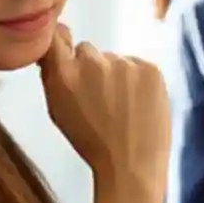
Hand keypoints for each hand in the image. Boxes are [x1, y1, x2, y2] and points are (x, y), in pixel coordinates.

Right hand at [38, 24, 170, 192]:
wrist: (131, 164)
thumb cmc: (92, 143)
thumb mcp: (58, 110)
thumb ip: (54, 77)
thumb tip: (54, 49)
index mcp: (64, 75)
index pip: (54, 37)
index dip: (59, 40)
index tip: (63, 46)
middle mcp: (93, 62)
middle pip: (87, 50)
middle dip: (90, 67)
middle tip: (99, 96)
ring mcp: (124, 63)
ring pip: (114, 59)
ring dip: (116, 75)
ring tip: (122, 106)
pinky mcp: (149, 68)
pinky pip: (137, 65)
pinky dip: (138, 80)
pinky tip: (137, 104)